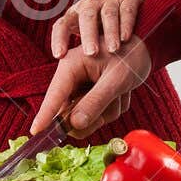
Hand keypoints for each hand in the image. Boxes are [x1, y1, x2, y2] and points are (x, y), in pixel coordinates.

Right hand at [32, 35, 152, 137]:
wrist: (144, 49)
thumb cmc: (130, 56)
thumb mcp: (116, 79)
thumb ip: (96, 101)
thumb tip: (74, 124)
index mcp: (71, 65)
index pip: (54, 95)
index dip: (45, 115)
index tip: (35, 132)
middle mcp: (71, 78)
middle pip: (69, 113)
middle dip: (95, 114)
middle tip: (113, 101)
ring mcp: (80, 89)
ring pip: (85, 118)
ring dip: (108, 111)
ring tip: (121, 92)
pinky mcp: (89, 97)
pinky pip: (98, 116)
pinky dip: (113, 109)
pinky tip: (121, 93)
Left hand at [50, 0, 141, 57]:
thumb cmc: (98, 20)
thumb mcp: (84, 30)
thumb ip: (77, 49)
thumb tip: (70, 78)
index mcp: (75, 13)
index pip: (62, 24)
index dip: (59, 38)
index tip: (59, 56)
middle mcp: (91, 5)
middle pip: (87, 17)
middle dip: (88, 35)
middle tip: (91, 53)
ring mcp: (110, 0)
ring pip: (108, 14)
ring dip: (110, 32)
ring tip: (113, 50)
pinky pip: (127, 10)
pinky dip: (126, 24)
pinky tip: (126, 38)